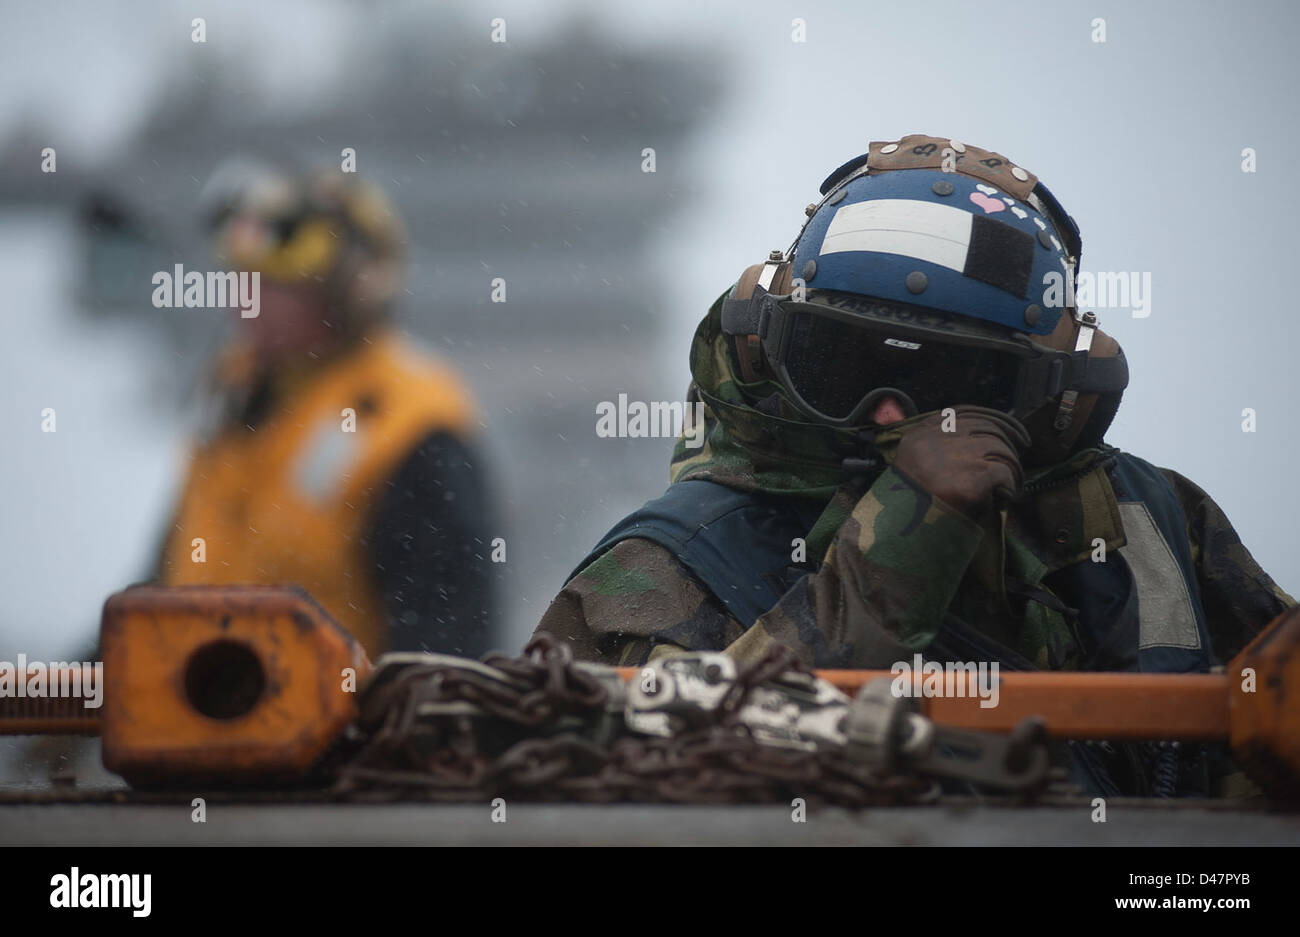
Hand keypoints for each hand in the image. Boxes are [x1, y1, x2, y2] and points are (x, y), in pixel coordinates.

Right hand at [892, 406, 1031, 516]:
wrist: (903, 541)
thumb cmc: (912, 511)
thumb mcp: (916, 470)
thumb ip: (939, 450)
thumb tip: (982, 441)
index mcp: (920, 436)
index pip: (963, 412)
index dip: (992, 418)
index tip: (1010, 430)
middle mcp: (936, 440)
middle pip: (987, 428)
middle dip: (1009, 443)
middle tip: (1016, 461)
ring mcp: (956, 457)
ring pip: (1001, 450)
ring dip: (1011, 470)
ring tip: (1007, 488)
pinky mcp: (973, 478)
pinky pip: (1005, 473)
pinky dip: (1010, 488)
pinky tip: (1003, 499)